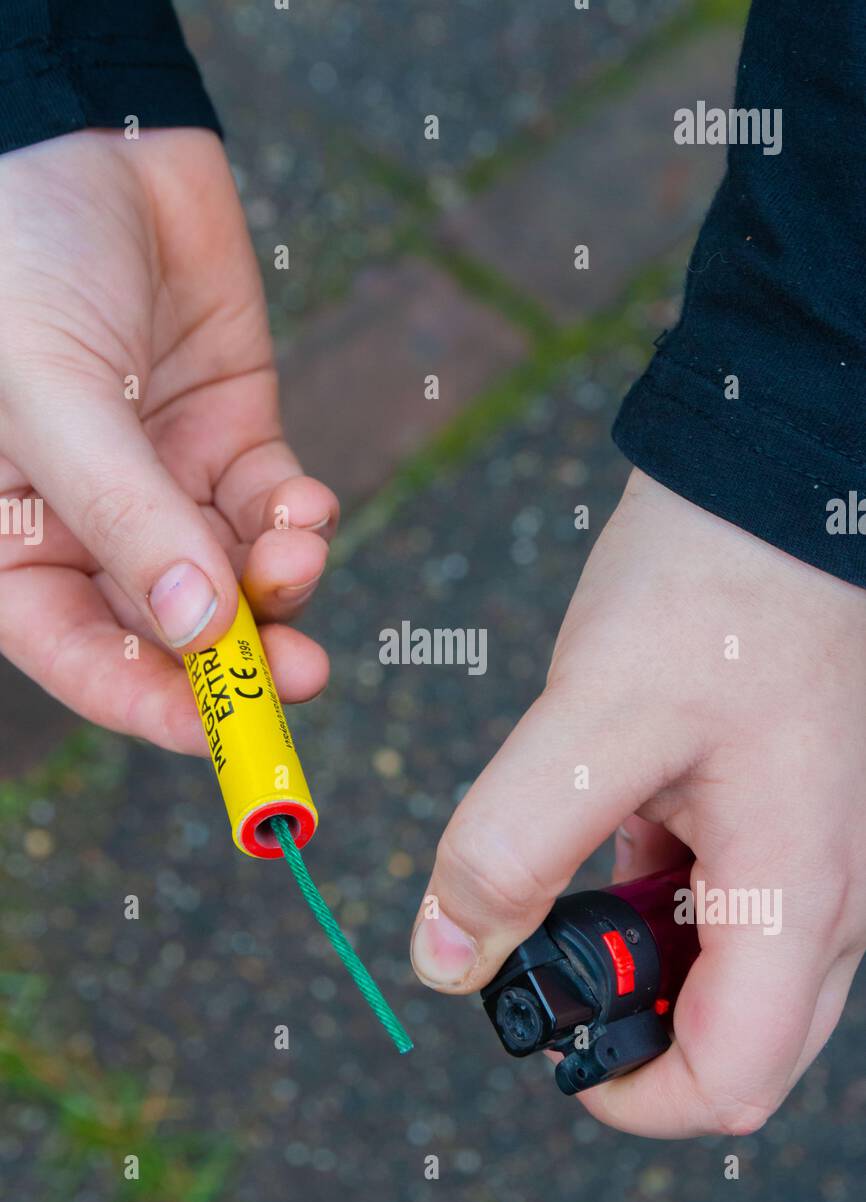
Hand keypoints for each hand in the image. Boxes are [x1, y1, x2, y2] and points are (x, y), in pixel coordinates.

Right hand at [0, 129, 336, 753]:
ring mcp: (165, 484)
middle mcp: (89, 527)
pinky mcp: (229, 436)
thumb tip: (201, 635)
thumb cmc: (18, 258)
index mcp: (13, 540)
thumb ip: (125, 516)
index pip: (83, 655)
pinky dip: (299, 517)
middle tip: (302, 675)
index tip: (229, 736)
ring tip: (299, 551)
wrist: (84, 134)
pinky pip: (273, 507)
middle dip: (242, 656)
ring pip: (237, 575)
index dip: (153, 704)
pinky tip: (305, 501)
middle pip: (174, 630)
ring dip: (280, 582)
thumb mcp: (51, 394)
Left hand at [411, 469, 865, 1137]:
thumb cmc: (711, 589)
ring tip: (571, 867)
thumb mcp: (589, 722)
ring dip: (631, 950)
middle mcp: (822, 893)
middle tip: (547, 947)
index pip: (733, 1081)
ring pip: (718, 967)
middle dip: (627, 1021)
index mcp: (798, 892)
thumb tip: (443, 960)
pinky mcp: (775, 812)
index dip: (630, 1095)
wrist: (769, 487)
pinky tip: (602, 826)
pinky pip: (712, 895)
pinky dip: (644, 892)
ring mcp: (807, 852)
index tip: (547, 1045)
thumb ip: (510, 848)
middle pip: (730, 1038)